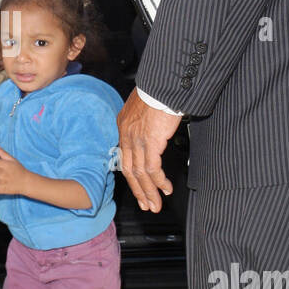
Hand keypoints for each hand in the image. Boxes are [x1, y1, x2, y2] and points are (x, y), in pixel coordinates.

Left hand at [117, 89, 180, 212]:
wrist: (162, 84)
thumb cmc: (157, 90)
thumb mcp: (143, 105)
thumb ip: (143, 120)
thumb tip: (151, 128)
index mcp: (123, 126)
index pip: (125, 156)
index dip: (132, 175)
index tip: (138, 187)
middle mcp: (126, 134)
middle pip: (129, 170)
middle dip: (139, 190)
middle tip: (146, 204)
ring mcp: (137, 140)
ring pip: (140, 173)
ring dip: (149, 192)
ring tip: (156, 205)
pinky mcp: (150, 142)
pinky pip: (152, 168)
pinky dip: (159, 181)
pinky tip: (165, 189)